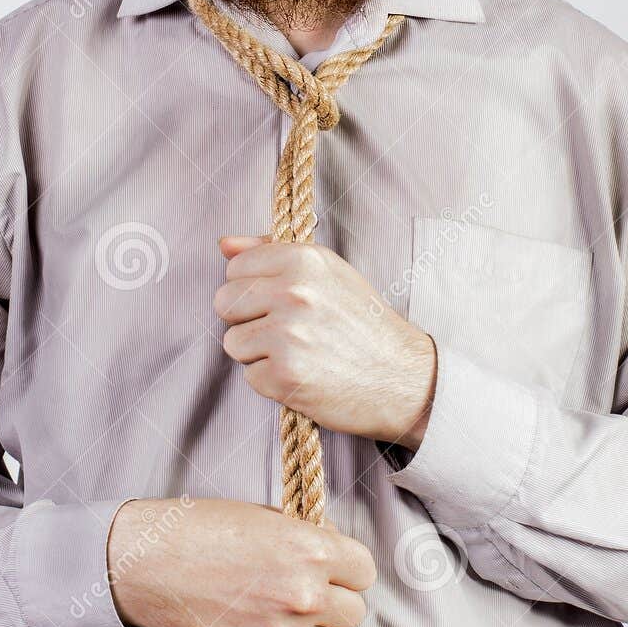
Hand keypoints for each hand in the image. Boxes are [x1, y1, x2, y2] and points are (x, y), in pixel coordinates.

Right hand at [106, 497, 375, 626]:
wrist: (149, 563)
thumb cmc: (202, 529)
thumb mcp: (264, 516)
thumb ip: (305, 538)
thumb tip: (331, 549)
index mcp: (312, 550)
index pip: (366, 572)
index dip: (349, 572)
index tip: (334, 573)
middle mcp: (304, 594)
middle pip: (355, 613)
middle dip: (335, 604)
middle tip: (308, 596)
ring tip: (296, 624)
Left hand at [215, 235, 436, 450]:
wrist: (403, 377)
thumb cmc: (365, 323)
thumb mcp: (328, 273)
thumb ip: (271, 253)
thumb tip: (224, 245)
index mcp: (304, 260)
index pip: (235, 268)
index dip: (250, 289)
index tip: (275, 302)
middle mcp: (293, 292)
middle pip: (225, 304)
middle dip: (247, 320)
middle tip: (284, 330)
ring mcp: (287, 335)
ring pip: (232, 342)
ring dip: (258, 353)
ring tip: (297, 353)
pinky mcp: (284, 376)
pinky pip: (250, 376)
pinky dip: (272, 382)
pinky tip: (304, 375)